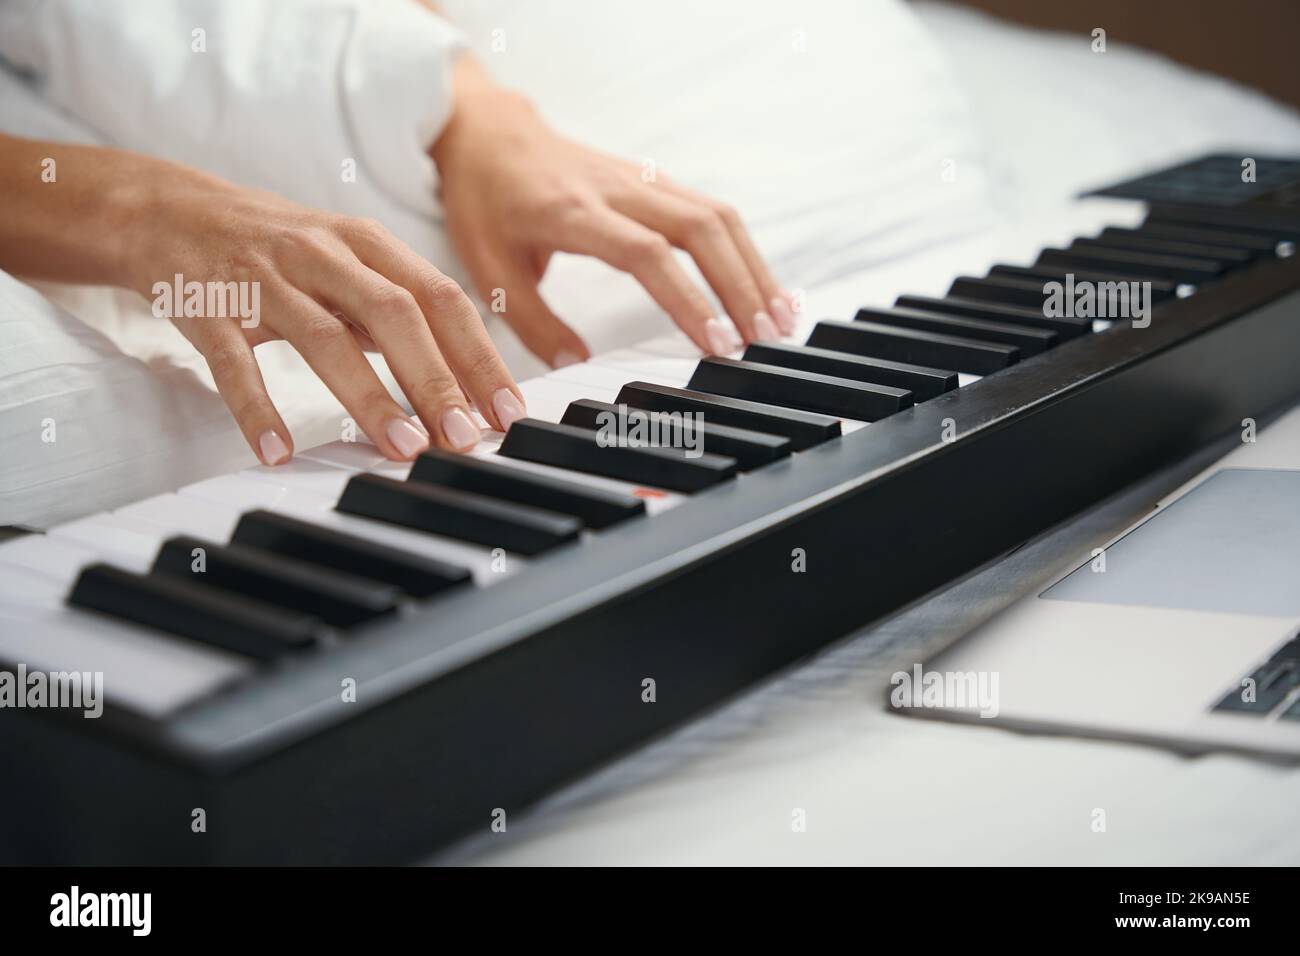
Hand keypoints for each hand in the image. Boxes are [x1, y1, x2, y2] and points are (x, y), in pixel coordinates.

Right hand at [120, 164, 524, 463]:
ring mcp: (262, 277)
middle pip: (394, 313)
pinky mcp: (207, 305)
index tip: (508, 411)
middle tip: (464, 439)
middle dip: (436, 380)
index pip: (440, 298)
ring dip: (369, 397)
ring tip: (402, 448)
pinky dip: (256, 408)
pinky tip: (277, 451)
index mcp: (366, 242)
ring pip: (324, 338)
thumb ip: (397, 316)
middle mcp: (321, 252)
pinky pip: (234, 361)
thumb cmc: (275, 249)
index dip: (479, 356)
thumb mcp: (346, 264)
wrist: (165, 211)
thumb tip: (461, 386)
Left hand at [430, 57, 795, 365]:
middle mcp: (618, 189)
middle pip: (701, 228)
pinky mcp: (657, 182)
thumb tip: (577, 365)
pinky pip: (713, 212)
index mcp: (573, 213)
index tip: (716, 343)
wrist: (489, 134)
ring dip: (753, 269)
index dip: (687, 299)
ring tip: (778, 322)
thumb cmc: (486, 201)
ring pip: (718, 217)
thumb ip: (532, 322)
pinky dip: (744, 252)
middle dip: (741, 286)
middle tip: (764, 340)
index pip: (646, 254)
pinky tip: (761, 290)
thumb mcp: (488, 269)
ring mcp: (643, 180)